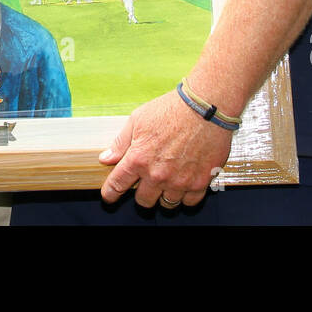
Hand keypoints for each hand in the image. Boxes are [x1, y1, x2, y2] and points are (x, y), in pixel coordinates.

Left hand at [99, 91, 232, 208]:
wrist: (205, 106)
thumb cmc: (171, 109)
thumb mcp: (138, 119)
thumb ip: (120, 143)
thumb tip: (106, 158)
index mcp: (138, 159)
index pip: (117, 185)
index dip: (110, 193)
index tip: (110, 196)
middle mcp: (157, 175)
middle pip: (143, 201)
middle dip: (141, 193)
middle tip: (147, 181)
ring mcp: (180, 181)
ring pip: (166, 204)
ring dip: (164, 195)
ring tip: (167, 180)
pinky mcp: (200, 182)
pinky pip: (189, 202)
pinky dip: (186, 196)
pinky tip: (184, 182)